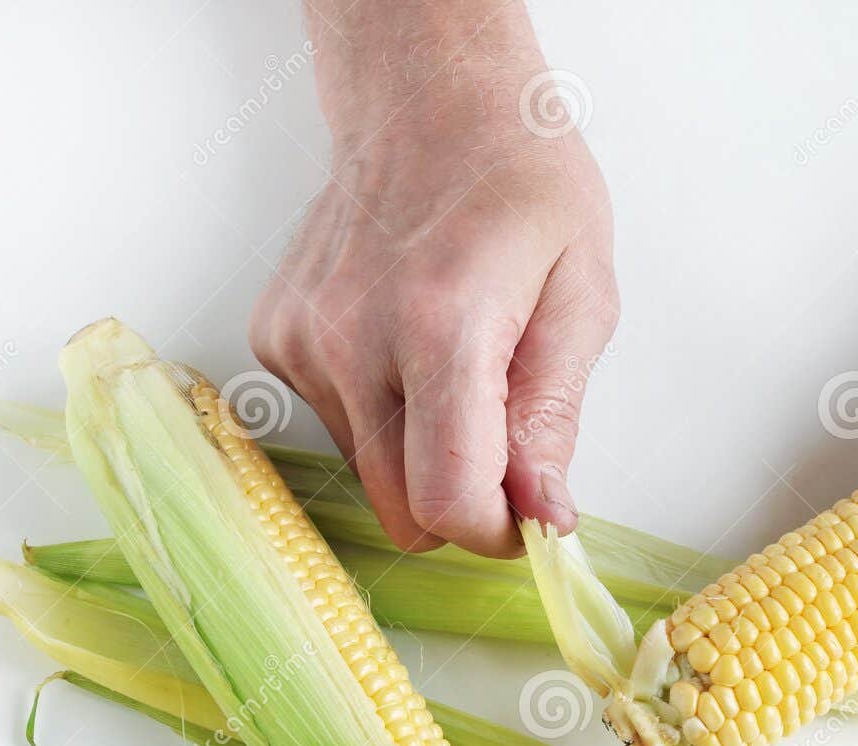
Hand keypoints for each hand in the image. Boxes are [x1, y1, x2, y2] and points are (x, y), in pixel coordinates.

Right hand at [249, 1, 615, 555]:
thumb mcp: (583, 295)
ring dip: (424, 452)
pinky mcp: (275, 341)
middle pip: (403, 510)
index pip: (446, 501)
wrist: (428, 102)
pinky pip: (341, 429)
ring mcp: (300, 340)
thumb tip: (543, 513)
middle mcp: (352, 339)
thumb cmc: (519, 183)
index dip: (496, 532)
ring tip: (460, 364)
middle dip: (464, 501)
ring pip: (372, 477)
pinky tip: (409, 346)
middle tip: (509, 440)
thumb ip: (555, 416)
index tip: (529, 513)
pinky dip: (385, 414)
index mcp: (441, 326)